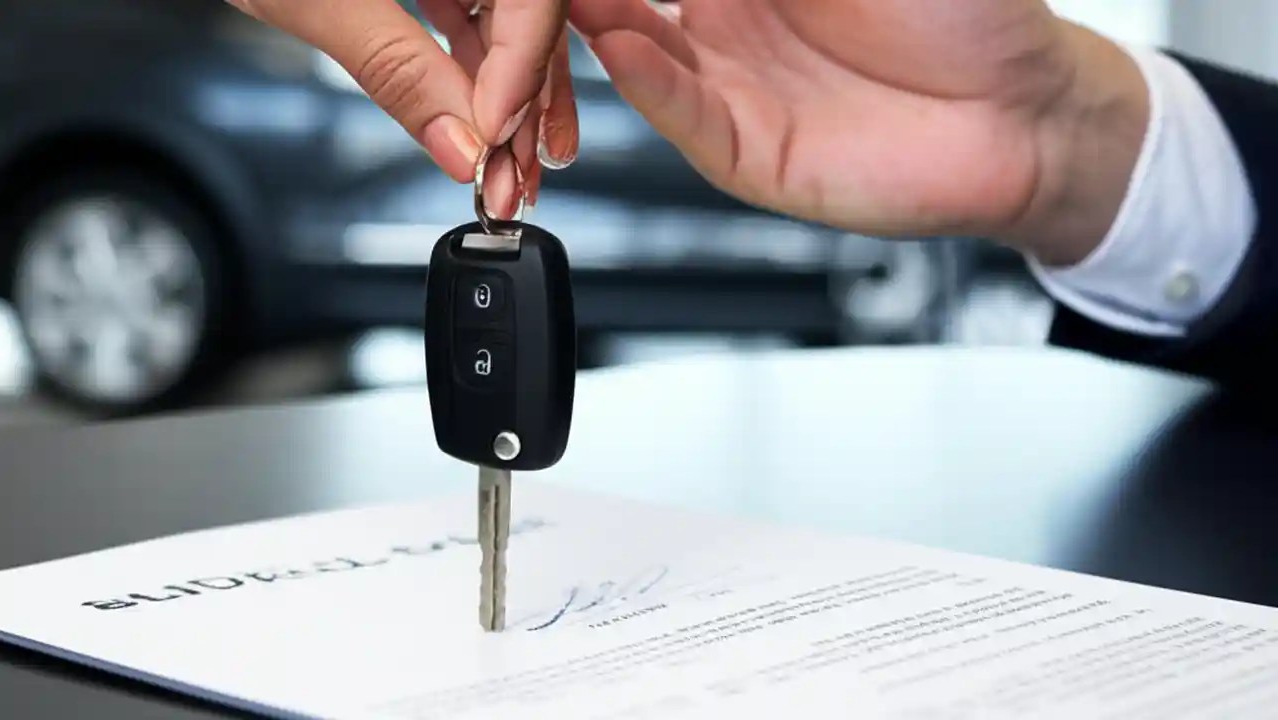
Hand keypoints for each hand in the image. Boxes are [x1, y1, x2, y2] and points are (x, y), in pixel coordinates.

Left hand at [226, 0, 578, 215]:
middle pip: (528, 17)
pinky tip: (478, 125)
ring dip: (508, 101)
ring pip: (506, 24)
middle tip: (511, 180)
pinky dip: (474, 73)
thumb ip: (393, 67)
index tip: (496, 135)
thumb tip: (459, 145)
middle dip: (526, 104)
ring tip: (502, 171)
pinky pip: (471, 16)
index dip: (528, 67)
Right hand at [571, 0, 1150, 264]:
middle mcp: (720, 18)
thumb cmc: (964, 9)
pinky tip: (619, 48)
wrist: (1025, 113)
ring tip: (554, 9)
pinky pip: (686, 116)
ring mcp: (728, 85)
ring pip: (629, 53)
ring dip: (584, 29)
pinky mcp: (747, 150)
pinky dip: (649, 84)